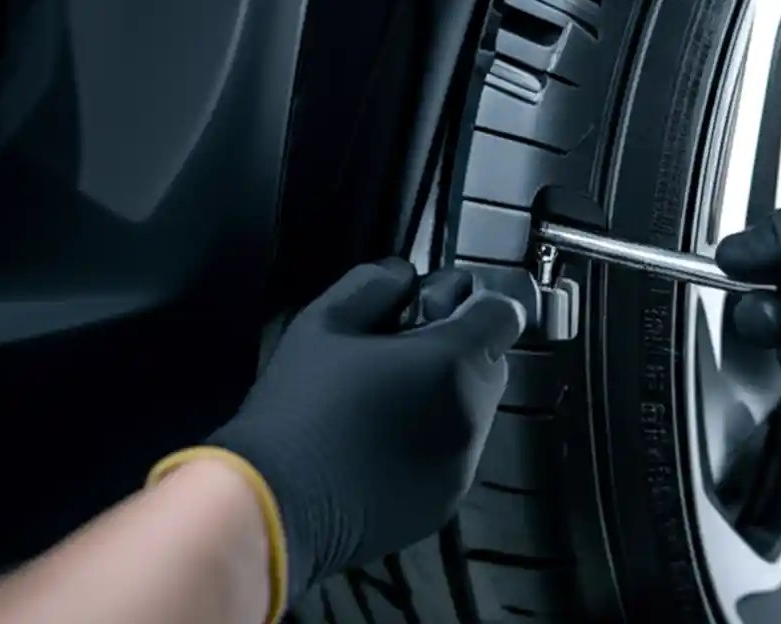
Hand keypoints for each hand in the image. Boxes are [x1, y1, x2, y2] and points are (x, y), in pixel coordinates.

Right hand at [206, 259, 524, 600]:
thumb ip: (376, 284)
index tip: (429, 311)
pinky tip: (380, 451)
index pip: (502, 315)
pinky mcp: (447, 503)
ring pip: (474, 413)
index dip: (470, 305)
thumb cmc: (300, 405)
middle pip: (491, 363)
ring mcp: (465, 465)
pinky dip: (431, 444)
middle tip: (399, 357)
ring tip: (385, 407)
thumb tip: (406, 274)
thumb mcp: (324, 323)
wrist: (278, 506)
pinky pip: (454, 457)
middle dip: (458, 351)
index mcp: (453, 363)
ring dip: (445, 399)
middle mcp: (474, 415)